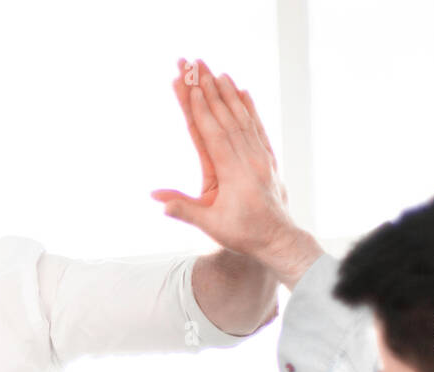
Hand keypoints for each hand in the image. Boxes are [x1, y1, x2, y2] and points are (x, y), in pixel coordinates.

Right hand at [152, 58, 322, 288]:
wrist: (277, 240)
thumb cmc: (242, 235)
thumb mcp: (210, 225)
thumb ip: (183, 209)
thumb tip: (156, 199)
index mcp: (234, 174)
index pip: (214, 135)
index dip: (201, 110)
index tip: (190, 87)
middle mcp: (249, 160)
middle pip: (226, 118)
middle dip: (209, 92)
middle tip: (197, 69)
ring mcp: (261, 157)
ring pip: (243, 118)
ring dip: (228, 94)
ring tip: (215, 72)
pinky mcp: (268, 158)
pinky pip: (258, 127)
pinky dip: (249, 107)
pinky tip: (243, 91)